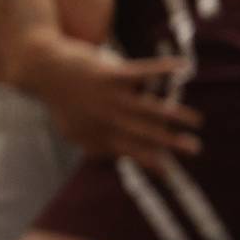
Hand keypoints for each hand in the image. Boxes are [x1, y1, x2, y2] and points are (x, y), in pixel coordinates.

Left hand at [9, 28, 201, 169]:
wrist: (43, 70)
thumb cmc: (61, 100)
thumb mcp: (72, 132)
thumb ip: (93, 146)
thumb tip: (112, 161)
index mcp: (98, 136)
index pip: (131, 153)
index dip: (151, 162)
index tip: (170, 171)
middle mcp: (106, 121)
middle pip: (146, 135)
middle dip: (171, 143)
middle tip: (195, 149)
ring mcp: (110, 98)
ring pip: (150, 109)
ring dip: (176, 115)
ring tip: (195, 121)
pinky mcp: (112, 74)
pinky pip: (144, 72)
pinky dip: (164, 69)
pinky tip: (182, 67)